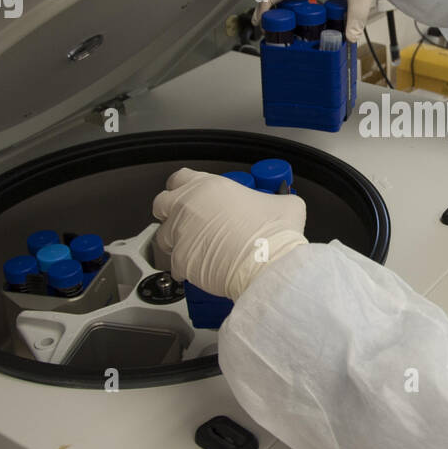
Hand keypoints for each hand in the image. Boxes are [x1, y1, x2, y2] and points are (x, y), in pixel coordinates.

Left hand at [152, 169, 307, 301]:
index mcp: (209, 186)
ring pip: (162, 236)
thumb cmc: (273, 233)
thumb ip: (276, 200)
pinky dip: (185, 268)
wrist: (266, 263)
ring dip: (176, 242)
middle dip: (170, 213)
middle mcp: (188, 206)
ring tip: (198, 251)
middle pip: (161, 204)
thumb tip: (283, 205)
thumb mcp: (286, 204)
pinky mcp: (179, 260)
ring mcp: (179, 233)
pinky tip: (203, 270)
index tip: (192, 197)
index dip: (183, 188)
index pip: (179, 178)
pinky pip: (174, 265)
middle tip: (189, 223)